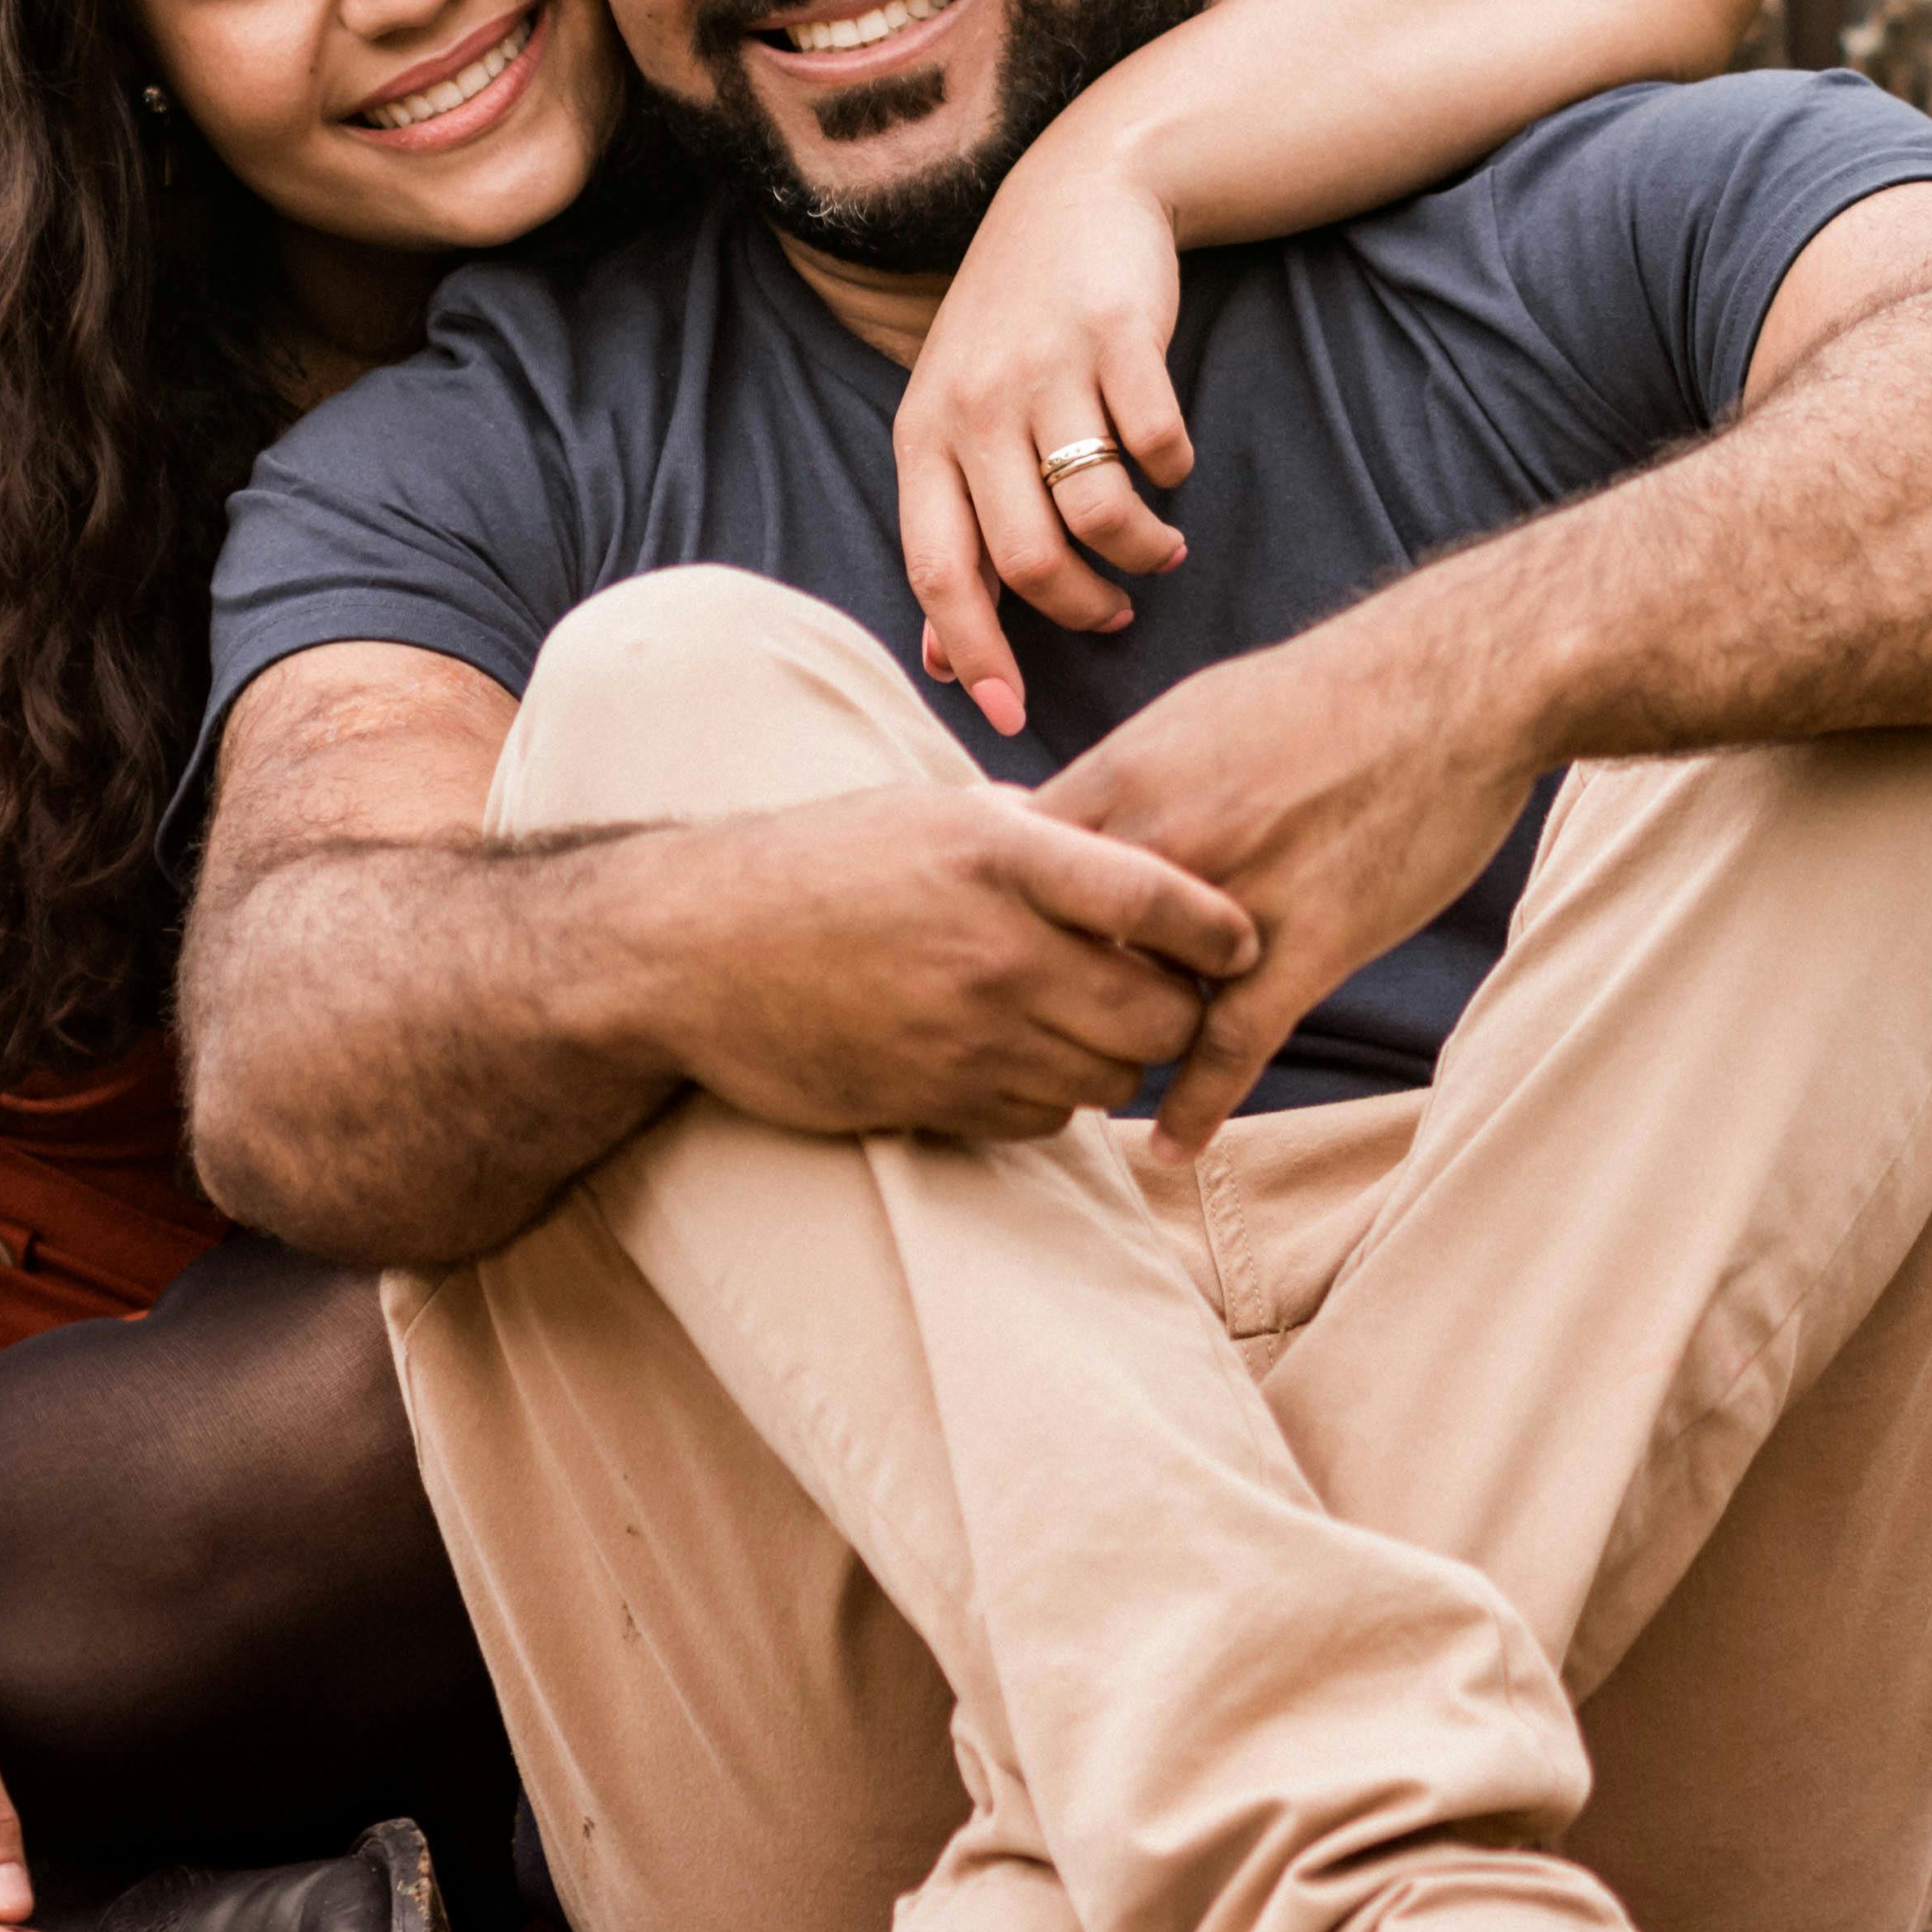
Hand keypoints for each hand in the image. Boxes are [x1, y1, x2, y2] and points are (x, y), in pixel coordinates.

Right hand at [653, 785, 1262, 1139]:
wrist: (691, 950)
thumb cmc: (813, 866)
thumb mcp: (924, 813)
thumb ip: (1028, 831)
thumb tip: (1113, 843)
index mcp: (1002, 853)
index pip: (1162, 899)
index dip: (1220, 929)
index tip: (1240, 938)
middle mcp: (998, 948)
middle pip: (1160, 1012)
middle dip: (1180, 1010)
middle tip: (1166, 992)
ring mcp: (970, 1035)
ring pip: (1112, 1075)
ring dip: (1118, 1057)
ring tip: (1087, 1021)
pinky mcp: (939, 1100)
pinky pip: (1048, 1118)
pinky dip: (1056, 1096)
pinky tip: (1021, 1056)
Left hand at [892, 142, 1199, 737]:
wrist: (1074, 196)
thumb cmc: (1008, 332)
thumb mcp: (954, 423)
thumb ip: (952, 533)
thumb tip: (941, 660)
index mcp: (923, 436)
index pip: (936, 571)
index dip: (974, 651)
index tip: (1010, 716)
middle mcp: (975, 405)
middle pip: (1029, 560)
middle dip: (1082, 611)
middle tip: (1113, 615)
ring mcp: (1047, 369)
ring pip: (1100, 514)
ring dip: (1141, 552)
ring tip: (1157, 550)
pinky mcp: (1120, 337)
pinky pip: (1160, 448)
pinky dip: (1173, 476)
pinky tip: (1168, 469)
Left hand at [1032, 620, 1540, 1158]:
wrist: (1449, 682)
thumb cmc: (1320, 696)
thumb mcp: (1189, 716)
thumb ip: (1119, 779)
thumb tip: (1049, 811)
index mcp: (1123, 776)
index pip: (1012, 868)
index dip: (991, 920)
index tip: (983, 958)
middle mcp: (1161, 839)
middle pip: (1056, 946)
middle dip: (1034, 996)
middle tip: (1018, 1042)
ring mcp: (1231, 898)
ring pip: (1135, 1004)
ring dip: (1109, 1052)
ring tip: (1084, 1091)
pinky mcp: (1308, 944)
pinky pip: (1231, 1047)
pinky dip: (1194, 1105)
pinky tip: (1169, 1147)